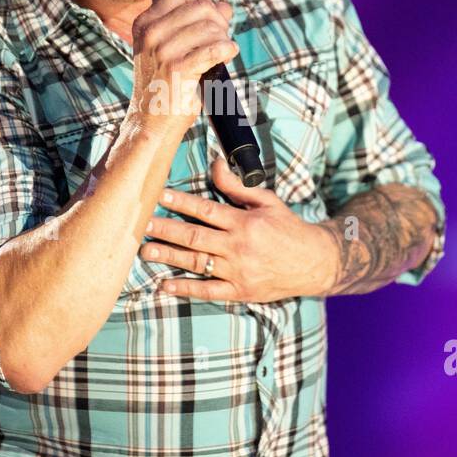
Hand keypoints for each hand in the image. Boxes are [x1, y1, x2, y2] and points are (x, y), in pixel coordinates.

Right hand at [124, 0, 235, 140]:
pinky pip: (214, 49)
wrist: (151, 121)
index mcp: (145, 23)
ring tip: (222, 54)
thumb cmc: (166, 84)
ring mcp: (162, 50)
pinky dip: (226, 50)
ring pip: (211, 28)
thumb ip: (195, 23)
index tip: (212, 16)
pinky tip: (227, 56)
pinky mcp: (177, 69)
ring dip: (224, 39)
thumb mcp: (173, 48)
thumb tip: (224, 5)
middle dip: (219, 21)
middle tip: (221, 39)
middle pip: (201, 7)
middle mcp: (150, 33)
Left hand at [138, 157, 338, 302]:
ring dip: (169, 257)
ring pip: (196, 263)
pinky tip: (165, 285)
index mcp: (245, 222)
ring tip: (146, 251)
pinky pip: (208, 291)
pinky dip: (186, 289)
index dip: (182, 202)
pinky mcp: (240, 291)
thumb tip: (215, 165)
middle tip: (142, 225)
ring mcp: (238, 272)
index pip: (207, 210)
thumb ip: (238, 186)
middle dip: (166, 230)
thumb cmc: (288, 228)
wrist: (313, 263)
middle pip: (195, 237)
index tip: (159, 196)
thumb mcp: (267, 201)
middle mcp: (239, 248)